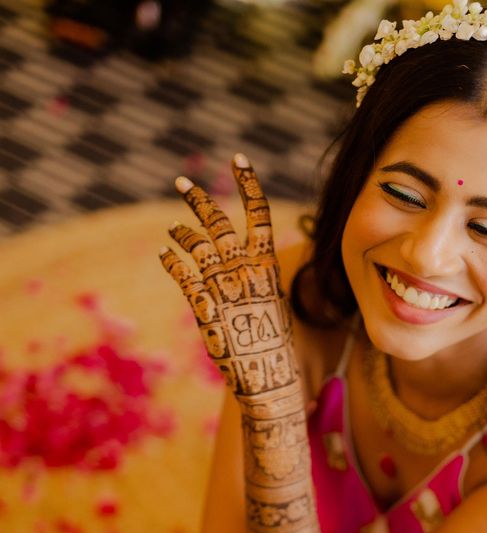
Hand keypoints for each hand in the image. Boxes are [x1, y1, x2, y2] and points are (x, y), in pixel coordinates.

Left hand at [158, 155, 297, 400]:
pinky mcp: (203, 304)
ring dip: (182, 232)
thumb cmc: (274, 343)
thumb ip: (262, 278)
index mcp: (267, 264)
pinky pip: (182, 273)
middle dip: (198, 199)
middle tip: (181, 183)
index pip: (259, 213)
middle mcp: (243, 268)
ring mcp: (222, 285)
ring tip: (173, 228)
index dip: (249, 183)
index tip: (239, 158)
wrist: (267, 374)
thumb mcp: (275, 303)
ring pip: (196, 244)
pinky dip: (172, 260)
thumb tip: (259, 266)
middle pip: (219, 221)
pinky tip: (165, 253)